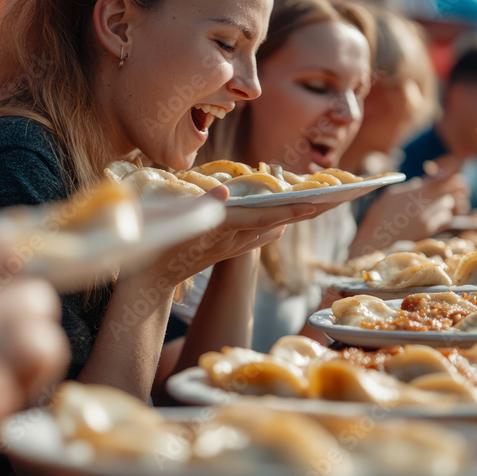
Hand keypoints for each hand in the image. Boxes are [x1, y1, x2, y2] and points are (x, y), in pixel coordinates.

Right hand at [0, 216, 68, 475]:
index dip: (26, 257)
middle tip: (9, 350)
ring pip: (42, 324)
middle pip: (31, 288)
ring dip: (35, 353)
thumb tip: (1, 272)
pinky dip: (33, 382)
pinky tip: (4, 401)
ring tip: (7, 378)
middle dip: (29, 320)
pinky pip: (38, 366)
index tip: (30, 279)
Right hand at [143, 186, 317, 285]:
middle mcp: (229, 241)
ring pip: (265, 230)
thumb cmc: (151, 249)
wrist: (145, 284)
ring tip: (315, 207)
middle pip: (271, 222)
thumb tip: (226, 191)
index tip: (314, 203)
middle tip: (331, 200)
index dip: (289, 209)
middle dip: (300, 212)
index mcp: (220, 230)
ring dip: (289, 218)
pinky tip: (280, 228)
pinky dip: (269, 229)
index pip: (261, 217)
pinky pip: (252, 240)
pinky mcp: (220, 252)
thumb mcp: (168, 224)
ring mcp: (226, 248)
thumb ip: (199, 207)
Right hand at [350, 185, 456, 256]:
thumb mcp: (389, 196)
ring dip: (444, 206)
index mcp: (410, 191)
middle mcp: (420, 203)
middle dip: (446, 192)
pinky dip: (443, 218)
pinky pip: (445, 220)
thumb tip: (421, 183)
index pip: (440, 180)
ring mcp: (425, 217)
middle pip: (447, 192)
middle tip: (440, 195)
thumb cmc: (378, 217)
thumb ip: (408, 188)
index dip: (446, 179)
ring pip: (448, 206)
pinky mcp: (427, 230)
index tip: (445, 180)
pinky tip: (434, 220)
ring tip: (435, 209)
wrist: (373, 240)